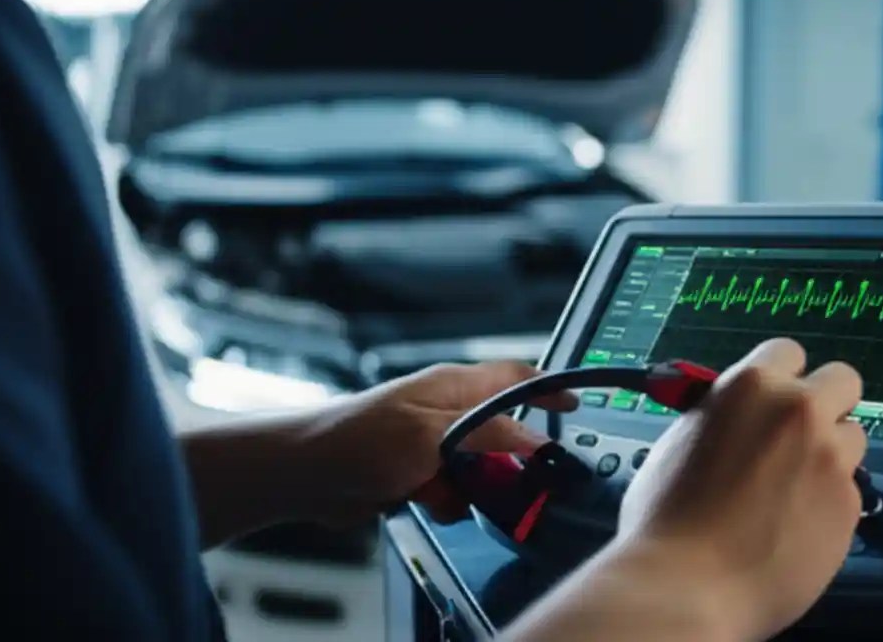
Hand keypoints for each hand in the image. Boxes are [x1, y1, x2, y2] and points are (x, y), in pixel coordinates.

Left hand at [300, 361, 575, 526]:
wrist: (306, 475)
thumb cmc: (358, 438)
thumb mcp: (436, 433)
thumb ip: (491, 433)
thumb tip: (537, 436)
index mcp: (454, 386)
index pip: (516, 378)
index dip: (548, 390)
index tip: (575, 405)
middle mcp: (446, 411)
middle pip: (503, 433)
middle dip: (507, 460)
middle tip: (515, 480)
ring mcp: (432, 444)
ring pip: (480, 469)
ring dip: (473, 488)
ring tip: (450, 491)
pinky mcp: (417, 475)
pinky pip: (454, 492)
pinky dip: (448, 503)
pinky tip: (428, 503)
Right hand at [618, 339, 867, 639]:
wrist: (688, 584)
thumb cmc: (667, 520)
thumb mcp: (680, 439)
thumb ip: (720, 416)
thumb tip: (732, 415)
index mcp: (751, 385)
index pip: (789, 351)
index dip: (783, 377)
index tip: (776, 397)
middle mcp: (798, 411)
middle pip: (843, 380)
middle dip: (827, 402)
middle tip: (802, 433)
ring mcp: (830, 457)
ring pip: (853, 436)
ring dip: (831, 453)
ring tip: (794, 488)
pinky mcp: (849, 504)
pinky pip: (850, 489)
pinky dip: (829, 502)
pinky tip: (795, 524)